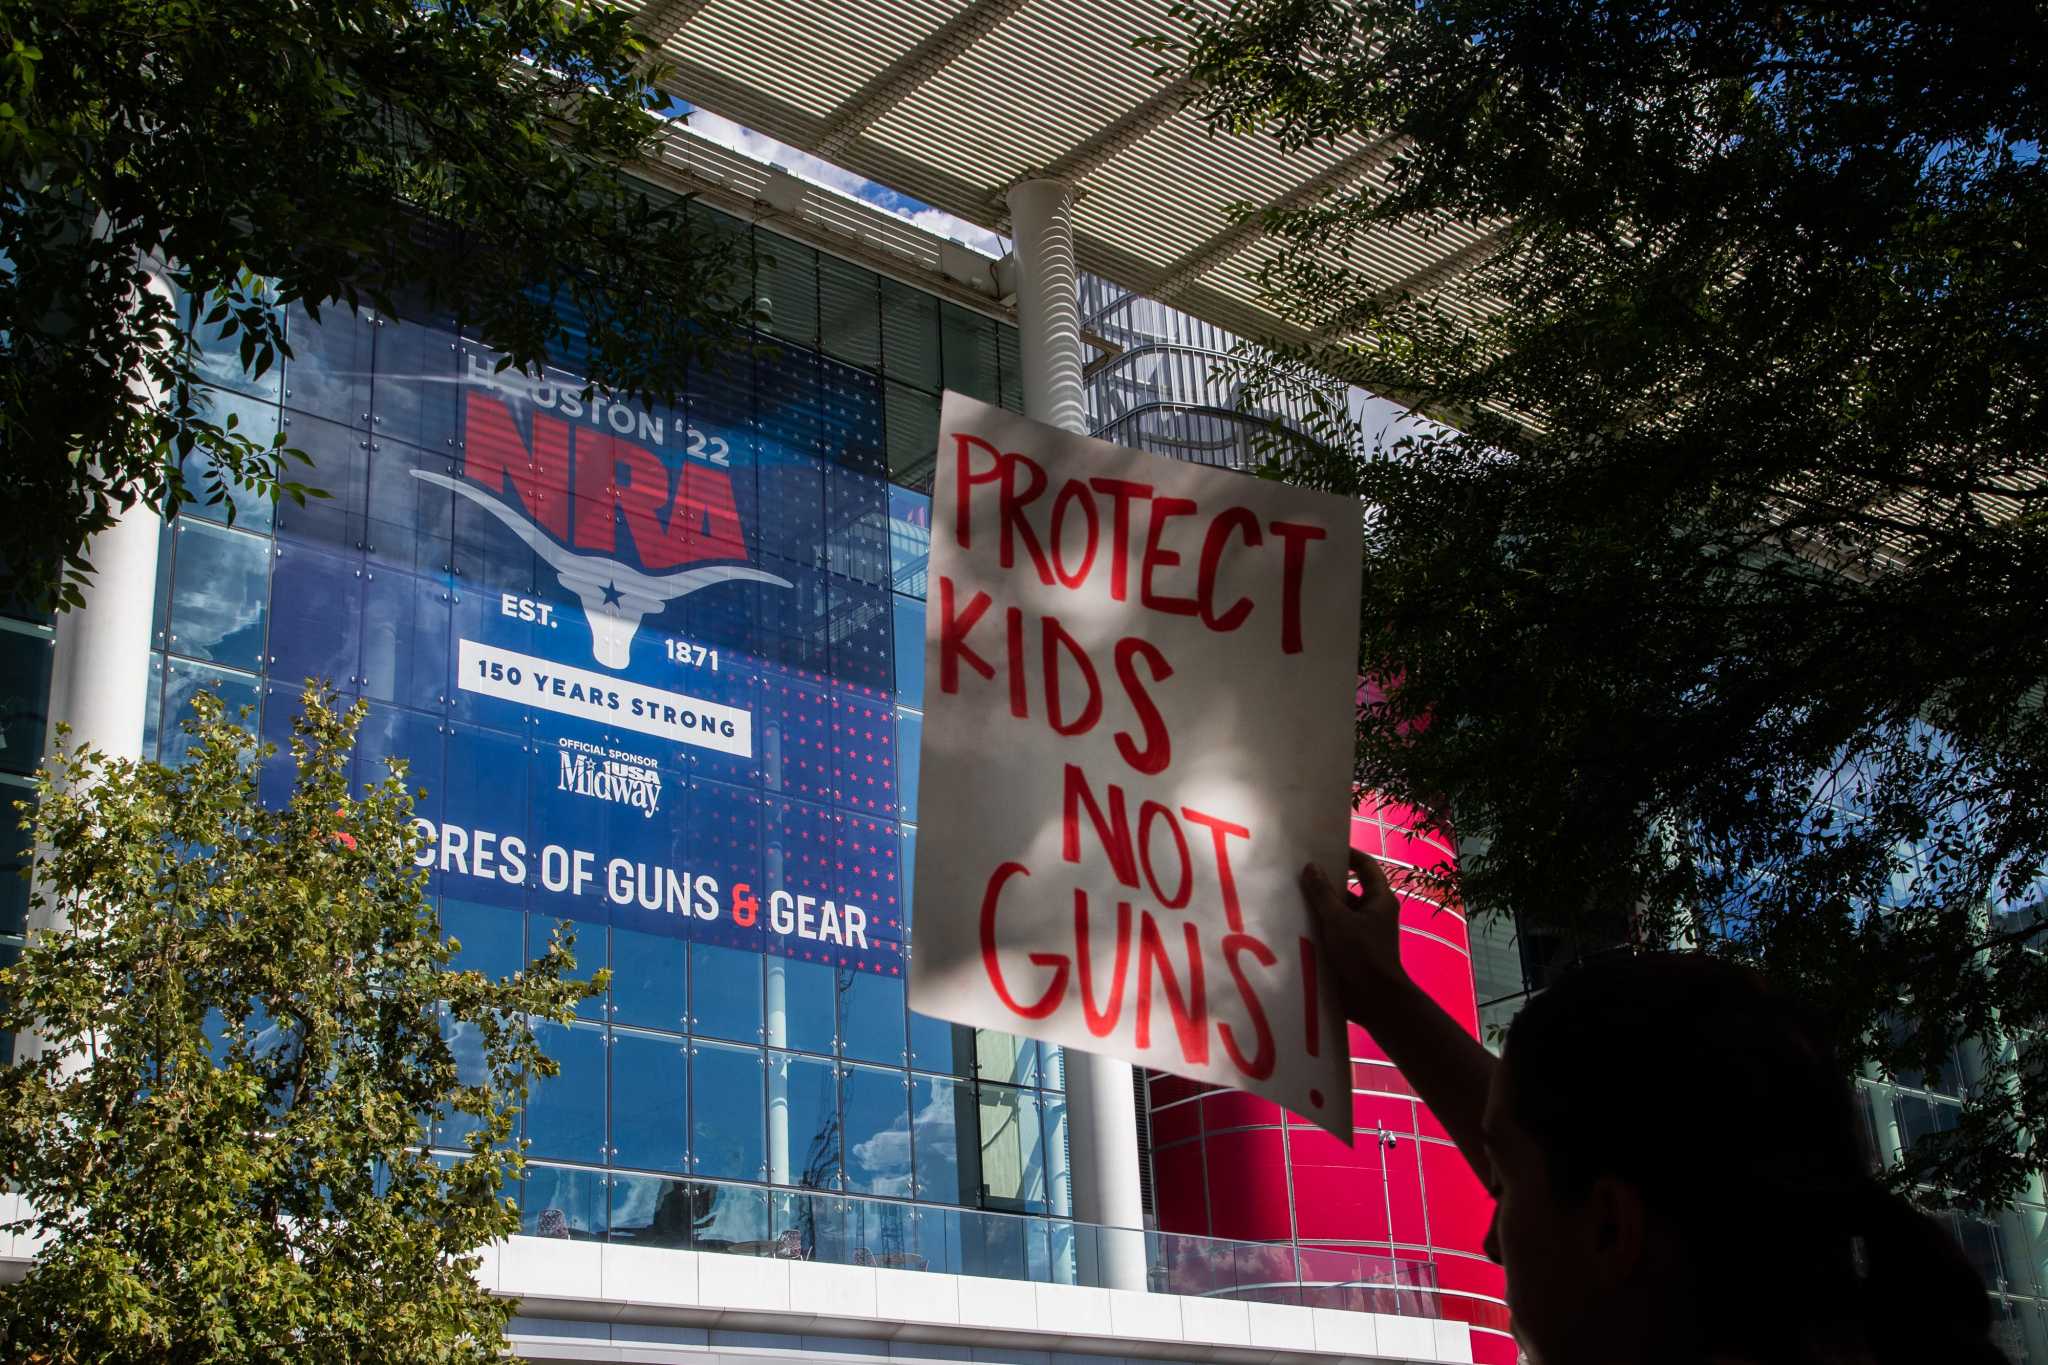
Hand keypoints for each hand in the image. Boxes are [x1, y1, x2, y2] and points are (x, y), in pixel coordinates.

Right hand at [1300, 848, 1406, 1024]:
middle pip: (1348, 889)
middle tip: (1298, 872)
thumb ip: (1323, 894)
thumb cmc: (1362, 954)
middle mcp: (1373, 912)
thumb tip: (1311, 867)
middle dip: (1325, 882)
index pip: (1366, 866)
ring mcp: (1362, 932)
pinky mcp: (1351, 950)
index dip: (1348, 855)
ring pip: (1338, 912)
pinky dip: (1318, 927)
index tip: (1324, 848)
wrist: (1375, 999)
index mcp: (1379, 900)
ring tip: (1290, 896)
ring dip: (1318, 907)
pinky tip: (1294, 924)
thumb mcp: (1339, 920)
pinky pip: (1333, 931)